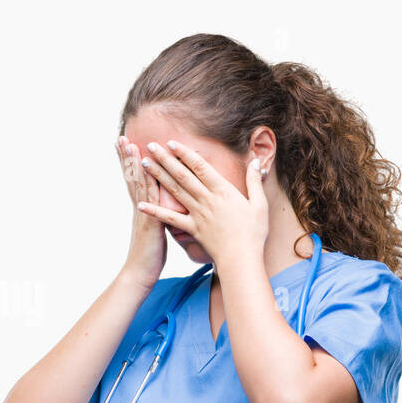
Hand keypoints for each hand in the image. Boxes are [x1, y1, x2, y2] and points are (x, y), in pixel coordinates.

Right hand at [118, 135, 166, 284]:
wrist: (140, 273)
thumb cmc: (150, 257)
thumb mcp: (155, 234)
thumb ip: (158, 221)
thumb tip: (165, 214)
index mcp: (143, 210)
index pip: (135, 182)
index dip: (130, 165)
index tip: (127, 147)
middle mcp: (140, 208)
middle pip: (131, 178)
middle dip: (126, 157)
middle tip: (120, 137)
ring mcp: (143, 212)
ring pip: (136, 183)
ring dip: (132, 163)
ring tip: (127, 144)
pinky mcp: (149, 220)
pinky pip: (148, 197)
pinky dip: (146, 180)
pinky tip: (145, 167)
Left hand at [135, 140, 268, 270]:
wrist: (242, 259)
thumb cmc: (254, 234)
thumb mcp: (260, 204)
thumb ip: (254, 181)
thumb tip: (254, 161)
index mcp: (223, 191)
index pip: (201, 166)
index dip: (185, 153)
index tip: (172, 143)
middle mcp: (207, 199)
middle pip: (183, 175)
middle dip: (166, 159)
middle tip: (150, 145)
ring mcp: (197, 214)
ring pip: (174, 190)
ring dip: (158, 175)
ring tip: (144, 163)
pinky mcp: (192, 229)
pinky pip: (170, 219)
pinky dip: (155, 211)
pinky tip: (140, 204)